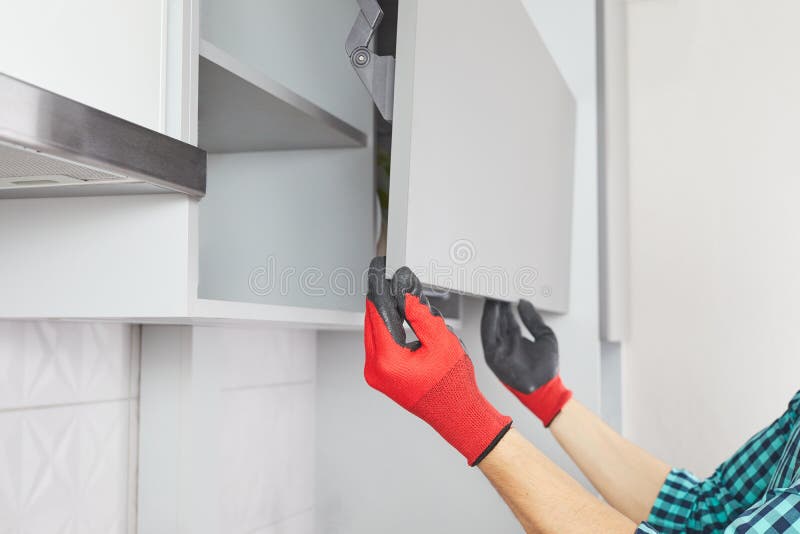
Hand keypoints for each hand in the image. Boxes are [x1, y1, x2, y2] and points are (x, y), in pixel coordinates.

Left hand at [364, 257, 511, 464]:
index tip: (379, 272)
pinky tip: (401, 320)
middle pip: (371, 321)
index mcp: (387, 361)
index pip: (377, 313)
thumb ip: (419, 314)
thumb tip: (403, 293)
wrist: (457, 413)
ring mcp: (375, 374)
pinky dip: (388, 329)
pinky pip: (378, 344)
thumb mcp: (441, 340)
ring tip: (404, 302)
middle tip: (394, 281)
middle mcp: (375, 369)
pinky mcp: (380, 376)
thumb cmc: (453, 386)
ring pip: (374, 332)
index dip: (379, 289)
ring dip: (386, 314)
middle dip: (383, 300)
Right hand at [481, 299, 571, 425]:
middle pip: (497, 318)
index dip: (505, 304)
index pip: (507, 317)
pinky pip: (487, 335)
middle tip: (496, 287)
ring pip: (490, 324)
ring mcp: (498, 349)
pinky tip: (491, 309)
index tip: (505, 291)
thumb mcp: (544, 336)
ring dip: (490, 309)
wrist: (545, 387)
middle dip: (495, 303)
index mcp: (516, 338)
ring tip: (493, 294)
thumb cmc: (546, 368)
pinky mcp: (493, 355)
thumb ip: (533, 319)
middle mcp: (505, 342)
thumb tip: (523, 303)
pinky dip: (488, 320)